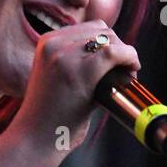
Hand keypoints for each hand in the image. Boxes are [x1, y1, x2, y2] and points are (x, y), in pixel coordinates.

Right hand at [12, 20, 140, 151]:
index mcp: (47, 42)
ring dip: (125, 54)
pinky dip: (129, 58)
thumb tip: (114, 56)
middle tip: (125, 71)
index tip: (117, 62)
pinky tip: (132, 71)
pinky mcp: (79, 72)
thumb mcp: (57, 78)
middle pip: (102, 31)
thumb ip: (78, 63)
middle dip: (119, 47)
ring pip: (110, 39)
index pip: (89, 28)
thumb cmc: (50, 116)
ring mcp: (64, 56)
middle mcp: (54, 44)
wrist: (34, 139)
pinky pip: (114, 53)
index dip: (111, 42)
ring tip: (127, 75)